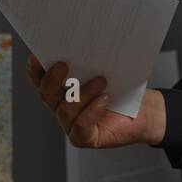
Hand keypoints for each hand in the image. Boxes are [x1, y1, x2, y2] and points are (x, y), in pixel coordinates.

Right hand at [26, 55, 165, 148]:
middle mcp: (62, 108)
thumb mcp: (107, 71)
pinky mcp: (84, 138)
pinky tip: (105, 99)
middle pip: (47, 94)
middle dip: (52, 79)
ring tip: (101, 80)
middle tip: (63, 64)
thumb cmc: (125, 91)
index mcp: (63, 90)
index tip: (37, 57)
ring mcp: (71, 125)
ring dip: (82, 93)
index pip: (41, 81)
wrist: (145, 113)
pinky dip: (92, 110)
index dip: (36, 70)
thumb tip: (85, 43)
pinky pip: (81, 125)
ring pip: (66, 109)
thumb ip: (91, 62)